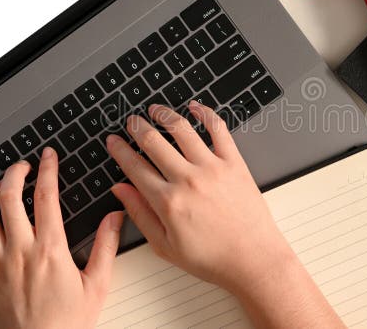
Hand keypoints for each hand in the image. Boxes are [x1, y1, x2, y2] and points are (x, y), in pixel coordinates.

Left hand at [0, 148, 123, 328]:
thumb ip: (107, 245)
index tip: (48, 157)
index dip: (47, 168)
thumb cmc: (68, 322)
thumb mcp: (98, 283)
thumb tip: (115, 217)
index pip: (46, 195)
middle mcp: (20, 251)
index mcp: (51, 249)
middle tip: (22, 165)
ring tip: (1, 186)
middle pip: (10, 196)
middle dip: (15, 172)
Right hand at [106, 101, 291, 291]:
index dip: (119, 150)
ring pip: (182, 129)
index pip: (134, 167)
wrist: (252, 259)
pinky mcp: (234, 163)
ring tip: (155, 110)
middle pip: (153, 142)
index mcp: (167, 202)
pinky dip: (205, 113)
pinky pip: (218, 129)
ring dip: (164, 114)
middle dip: (137, 127)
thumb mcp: (164, 245)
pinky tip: (195, 107)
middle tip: (131, 121)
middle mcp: (188, 180)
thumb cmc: (212, 258)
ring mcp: (213, 168)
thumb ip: (140, 214)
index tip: (113, 141)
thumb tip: (120, 190)